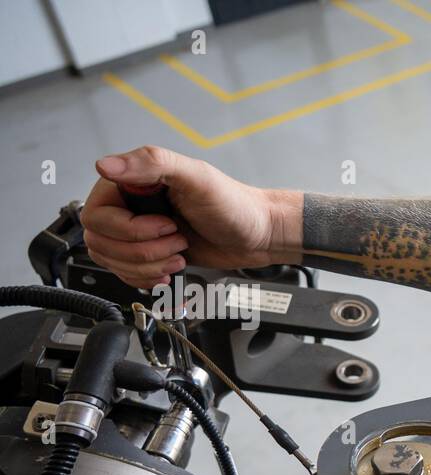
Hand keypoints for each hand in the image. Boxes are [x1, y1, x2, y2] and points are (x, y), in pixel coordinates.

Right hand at [81, 145, 296, 289]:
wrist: (257, 235)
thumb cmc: (234, 204)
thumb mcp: (196, 177)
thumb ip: (151, 164)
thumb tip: (106, 165)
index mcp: (131, 182)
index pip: (98, 215)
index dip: (130, 229)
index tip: (167, 225)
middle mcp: (129, 206)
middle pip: (101, 241)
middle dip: (143, 251)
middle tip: (177, 241)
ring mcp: (137, 232)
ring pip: (111, 261)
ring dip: (147, 266)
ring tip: (179, 253)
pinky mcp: (148, 253)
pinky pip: (124, 273)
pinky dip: (146, 278)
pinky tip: (170, 268)